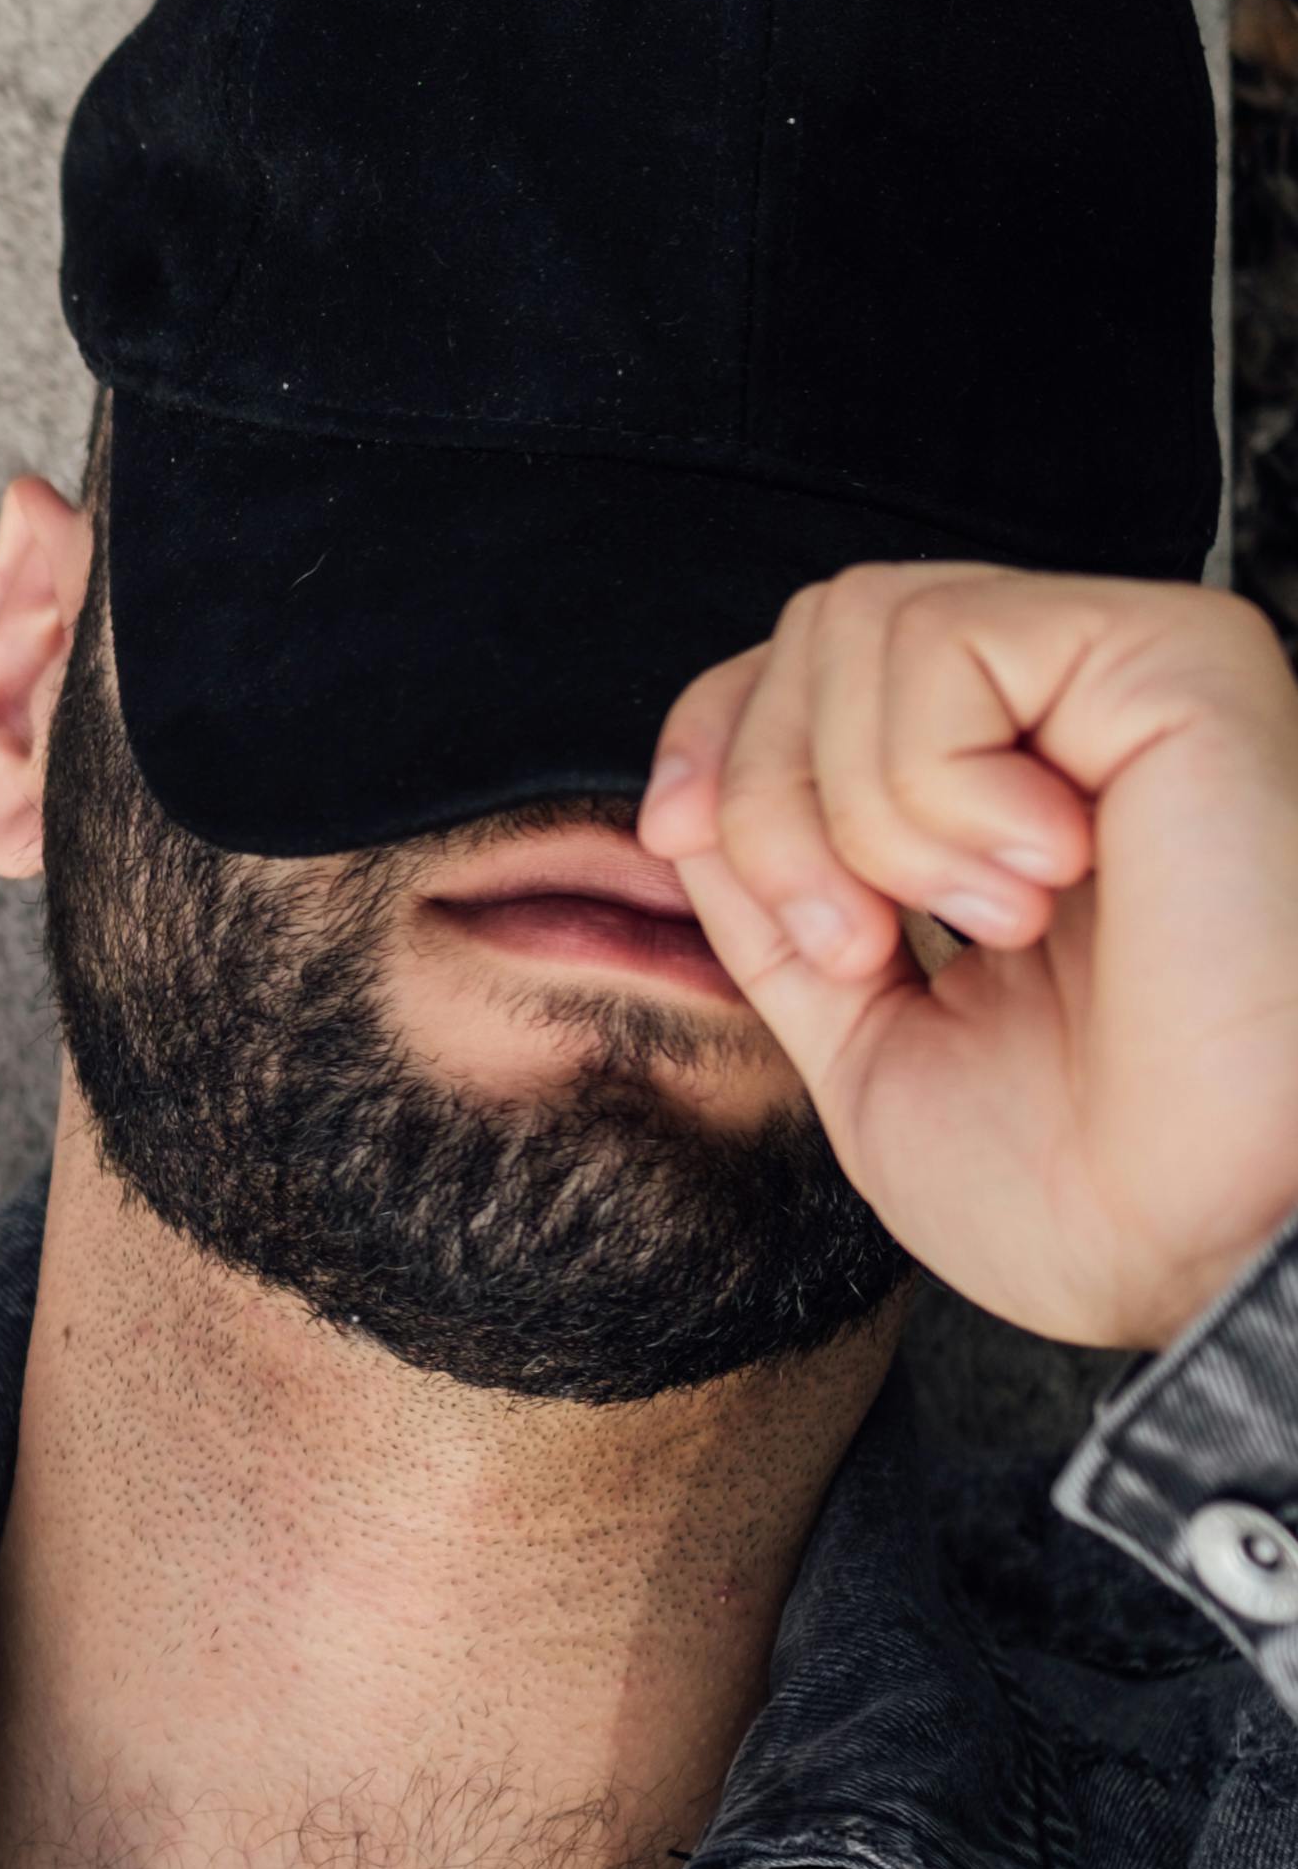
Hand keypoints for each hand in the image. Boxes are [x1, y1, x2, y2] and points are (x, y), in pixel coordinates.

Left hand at [634, 565, 1297, 1353]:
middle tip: (866, 947)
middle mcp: (1073, 719)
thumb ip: (777, 905)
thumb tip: (686, 807)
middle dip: (770, 794)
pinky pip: (946, 641)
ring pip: (863, 619)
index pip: (813, 665)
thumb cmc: (1075, 1185)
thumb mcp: (859, 1035)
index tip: (676, 838)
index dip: (717, 730)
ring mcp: (1126, 677)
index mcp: (1007, 799)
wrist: (1191, 1249)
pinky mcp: (1178, 657)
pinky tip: (1047, 880)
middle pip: (818, 625)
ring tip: (989, 928)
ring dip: (862, 811)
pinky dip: (936, 786)